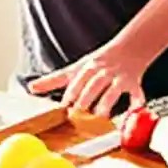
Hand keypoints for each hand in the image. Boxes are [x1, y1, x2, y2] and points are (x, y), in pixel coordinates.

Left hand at [26, 41, 149, 116]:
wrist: (129, 48)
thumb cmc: (99, 62)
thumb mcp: (75, 68)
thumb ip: (54, 80)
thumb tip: (31, 88)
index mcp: (87, 68)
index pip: (77, 81)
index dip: (71, 94)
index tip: (64, 108)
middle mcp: (103, 73)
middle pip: (93, 86)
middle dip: (86, 100)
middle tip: (79, 118)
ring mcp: (119, 78)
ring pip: (113, 91)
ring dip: (107, 104)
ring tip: (101, 118)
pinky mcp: (134, 83)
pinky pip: (136, 93)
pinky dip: (137, 102)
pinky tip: (134, 111)